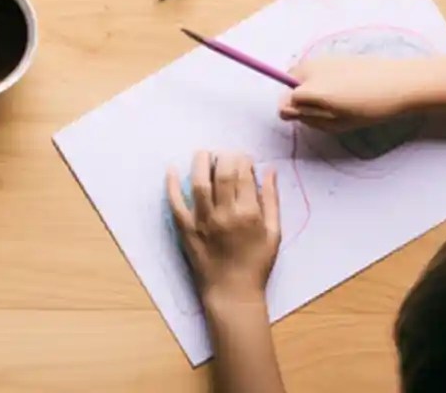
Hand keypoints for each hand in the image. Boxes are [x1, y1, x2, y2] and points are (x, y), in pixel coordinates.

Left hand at [167, 151, 279, 305]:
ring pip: (200, 183)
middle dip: (224, 157)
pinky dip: (172, 185)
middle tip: (223, 154)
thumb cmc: (256, 264)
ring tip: (202, 153)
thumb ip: (272, 200)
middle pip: (223, 175)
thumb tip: (270, 171)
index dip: (242, 160)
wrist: (232, 292)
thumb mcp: (273, 233)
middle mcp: (225, 214)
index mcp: (249, 214)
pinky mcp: (186, 229)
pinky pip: (175, 203)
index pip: (244, 175)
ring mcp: (203, 221)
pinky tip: (172, 169)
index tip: (242, 157)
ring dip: (200, 163)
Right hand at [280, 57, 423, 131]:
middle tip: (322, 108)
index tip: (309, 118)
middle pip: (289, 82)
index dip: (293, 112)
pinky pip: (316, 68)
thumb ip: (309, 118)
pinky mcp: (334, 55)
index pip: (285, 101)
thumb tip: (290, 112)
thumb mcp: (338, 123)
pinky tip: (344, 86)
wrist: (402, 82)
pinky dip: (321, 77)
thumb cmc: (371, 108)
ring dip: (308, 85)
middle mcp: (311, 70)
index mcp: (312, 90)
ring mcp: (322, 59)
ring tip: (335, 97)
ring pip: (302, 73)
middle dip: (298, 95)